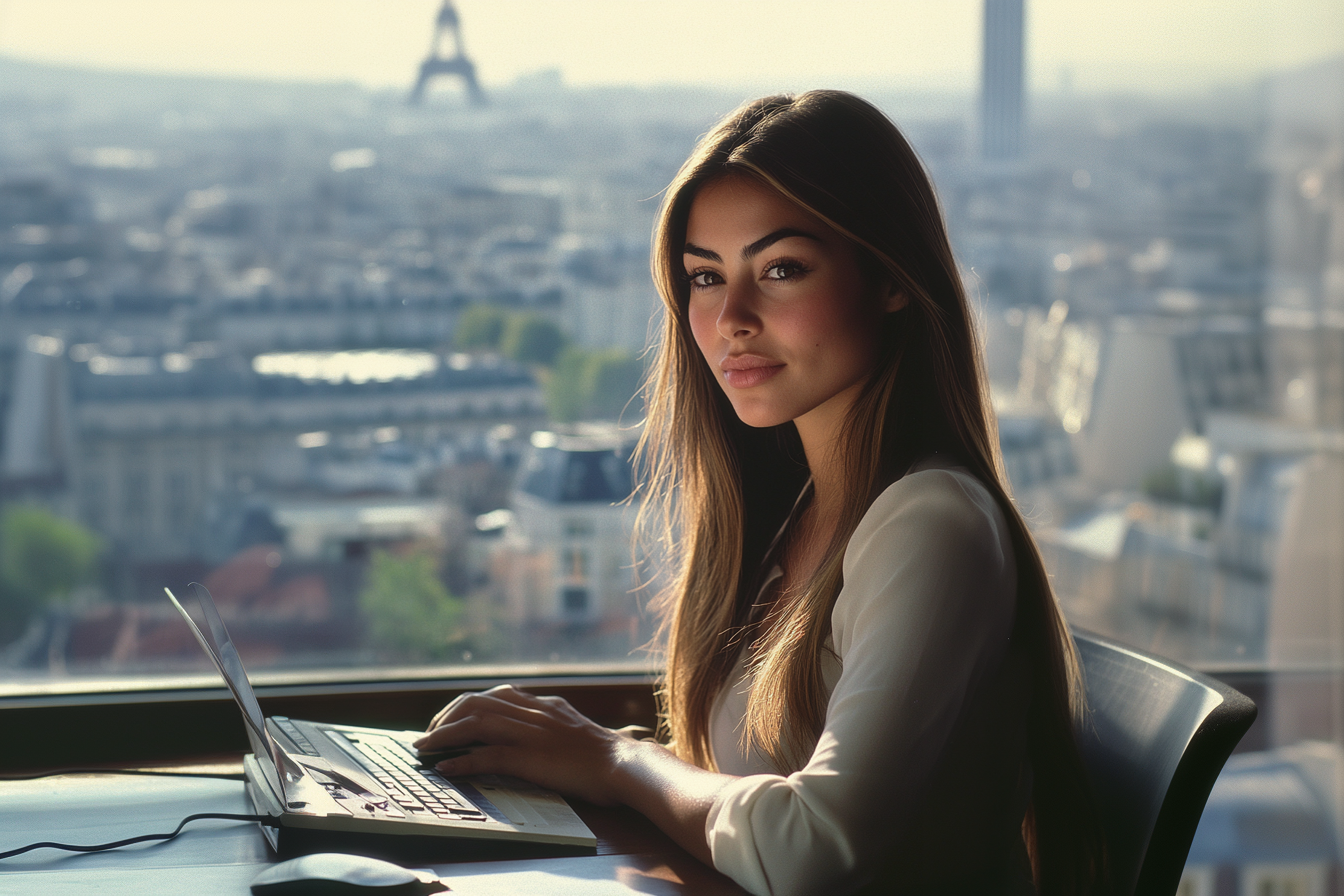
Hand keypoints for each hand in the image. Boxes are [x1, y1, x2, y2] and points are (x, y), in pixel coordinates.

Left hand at [414, 684, 638, 805]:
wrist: (624, 764)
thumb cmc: (604, 754)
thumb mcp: (572, 728)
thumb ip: (548, 724)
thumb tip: (525, 733)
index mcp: (542, 704)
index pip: (494, 694)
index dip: (464, 706)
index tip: (448, 721)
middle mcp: (533, 711)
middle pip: (476, 702)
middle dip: (446, 717)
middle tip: (429, 736)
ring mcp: (531, 733)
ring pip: (476, 723)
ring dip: (443, 735)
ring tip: (423, 748)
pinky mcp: (532, 757)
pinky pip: (488, 755)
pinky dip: (462, 760)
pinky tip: (445, 768)